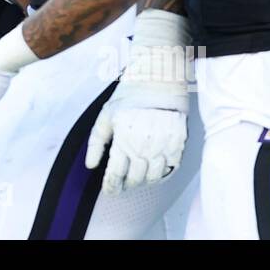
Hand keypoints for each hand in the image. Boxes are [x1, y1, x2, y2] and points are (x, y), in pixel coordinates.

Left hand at [86, 9, 190, 193]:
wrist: (158, 78)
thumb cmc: (129, 96)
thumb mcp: (105, 115)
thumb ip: (96, 143)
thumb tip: (90, 166)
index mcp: (123, 139)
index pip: (116, 175)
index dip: (111, 187)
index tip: (109, 190)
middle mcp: (144, 145)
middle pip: (134, 180)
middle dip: (126, 184)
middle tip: (122, 183)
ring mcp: (163, 146)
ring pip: (153, 178)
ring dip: (144, 181)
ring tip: (137, 177)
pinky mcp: (178, 143)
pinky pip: (171, 169)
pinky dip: (162, 174)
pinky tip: (153, 170)